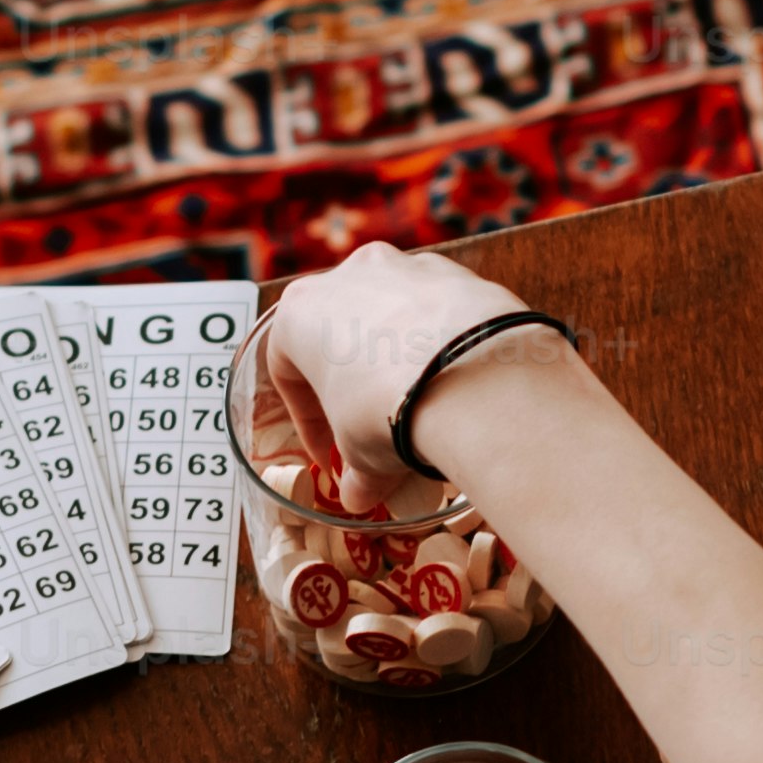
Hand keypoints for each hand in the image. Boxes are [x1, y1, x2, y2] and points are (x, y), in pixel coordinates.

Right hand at [256, 242, 570, 493]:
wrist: (473, 381)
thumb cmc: (389, 412)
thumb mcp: (362, 455)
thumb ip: (356, 474)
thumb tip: (360, 495)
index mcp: (299, 314)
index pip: (288, 370)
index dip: (307, 421)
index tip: (328, 454)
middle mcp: (348, 276)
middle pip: (340, 334)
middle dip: (354, 383)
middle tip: (371, 428)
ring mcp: (406, 267)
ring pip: (393, 316)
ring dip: (398, 357)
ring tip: (420, 405)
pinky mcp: (457, 274)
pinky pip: (440, 312)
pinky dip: (442, 344)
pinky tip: (457, 384)